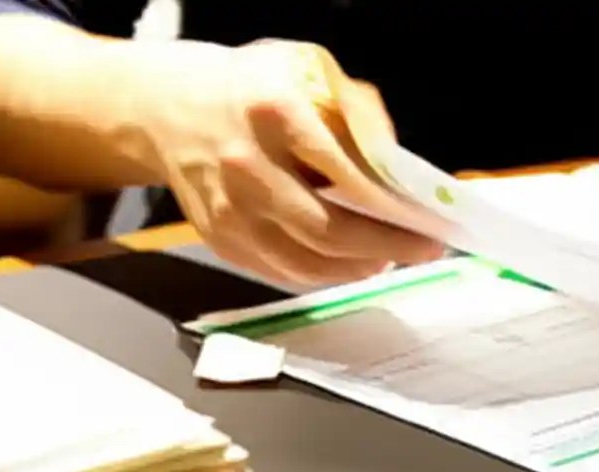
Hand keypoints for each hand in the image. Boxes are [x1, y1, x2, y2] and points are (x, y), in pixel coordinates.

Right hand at [135, 39, 446, 284]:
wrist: (166, 106)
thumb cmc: (251, 88)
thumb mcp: (307, 72)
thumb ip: (357, 114)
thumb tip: (400, 166)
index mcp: (275, 113)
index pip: (348, 174)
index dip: (395, 208)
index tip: (432, 222)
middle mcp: (246, 164)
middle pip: (328, 230)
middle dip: (387, 247)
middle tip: (423, 248)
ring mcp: (228, 208)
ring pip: (305, 263)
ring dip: (357, 268)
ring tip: (388, 257)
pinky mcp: (219, 238)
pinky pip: (280, 271)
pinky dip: (322, 274)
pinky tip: (348, 262)